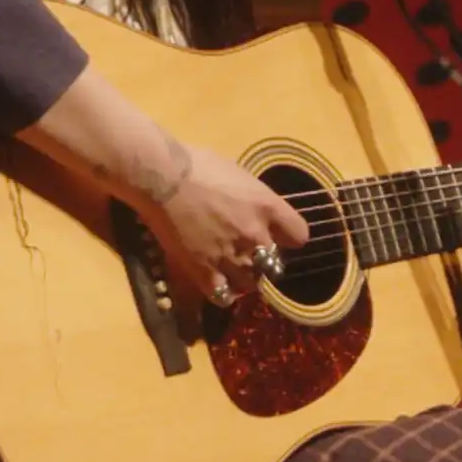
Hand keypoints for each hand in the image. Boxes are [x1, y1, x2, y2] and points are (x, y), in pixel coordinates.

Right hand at [148, 144, 309, 304]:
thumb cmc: (198, 165)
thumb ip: (253, 198)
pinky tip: (216, 284)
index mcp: (267, 207)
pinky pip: (223, 296)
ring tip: (230, 269)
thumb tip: (253, 205)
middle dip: (262, 259)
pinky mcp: (204, 272)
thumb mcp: (239, 175)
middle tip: (246, 252)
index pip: (299, 236)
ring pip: (251, 283)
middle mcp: (256, 236)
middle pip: (274, 263)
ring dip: (243, 278)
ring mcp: (231, 257)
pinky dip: (222, 293)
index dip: (288, 238)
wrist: (162, 178)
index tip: (277, 236)